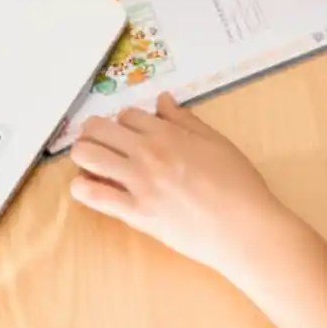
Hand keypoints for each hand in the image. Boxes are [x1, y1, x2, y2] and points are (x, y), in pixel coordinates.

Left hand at [69, 93, 290, 275]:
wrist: (244, 228)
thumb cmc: (238, 184)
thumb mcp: (216, 142)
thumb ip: (185, 120)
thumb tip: (162, 99)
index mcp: (168, 134)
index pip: (127, 115)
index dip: (124, 122)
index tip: (127, 132)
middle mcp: (147, 153)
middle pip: (98, 128)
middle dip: (93, 131)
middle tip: (98, 142)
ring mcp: (138, 183)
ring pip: (86, 155)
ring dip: (83, 154)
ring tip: (91, 163)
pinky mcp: (134, 213)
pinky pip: (94, 195)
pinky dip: (82, 187)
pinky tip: (86, 187)